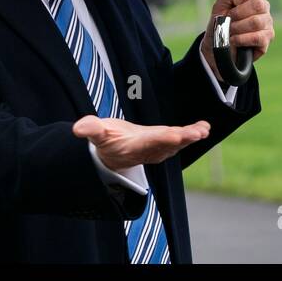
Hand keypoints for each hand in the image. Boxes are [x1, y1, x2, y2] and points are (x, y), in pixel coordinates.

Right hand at [73, 115, 209, 170]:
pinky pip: (180, 138)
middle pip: (168, 144)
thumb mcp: (96, 134)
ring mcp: (158, 147)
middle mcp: (149, 149)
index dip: (163, 138)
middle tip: (197, 133)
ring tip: (203, 130)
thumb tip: (77, 128)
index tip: (176, 134)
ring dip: (190, 136)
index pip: (150, 143)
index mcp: (134, 146)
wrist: (113, 153)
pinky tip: (204, 127)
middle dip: (183, 138)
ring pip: (176, 143)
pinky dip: (191, 133)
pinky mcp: (164, 141)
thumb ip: (90, 129)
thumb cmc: (104, 142)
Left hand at [200, 0, 274, 82]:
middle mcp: (263, 8)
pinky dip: (242, 38)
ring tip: (230, 31)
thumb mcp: (220, 5)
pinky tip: (235, 40)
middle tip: (230, 18)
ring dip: (238, 27)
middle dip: (239, 13)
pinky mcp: (267, 39)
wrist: (216, 47)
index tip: (235, 1)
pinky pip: (258, 37)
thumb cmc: (219, 23)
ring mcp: (267, 24)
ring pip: (257, 21)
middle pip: (259, 3)